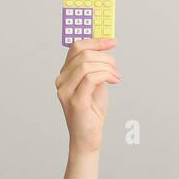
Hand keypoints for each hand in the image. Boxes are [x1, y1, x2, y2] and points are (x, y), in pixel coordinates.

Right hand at [55, 38, 119, 153]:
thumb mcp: (95, 83)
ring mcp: (66, 91)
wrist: (88, 138)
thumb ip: (95, 67)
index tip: (112, 42)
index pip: (76, 47)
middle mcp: (61, 81)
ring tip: (116, 76)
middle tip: (116, 67)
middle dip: (105, 57)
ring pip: (87, 65)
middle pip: (83, 54)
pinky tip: (114, 81)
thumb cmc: (92, 111)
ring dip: (107, 67)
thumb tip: (105, 48)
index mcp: (65, 74)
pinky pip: (91, 78)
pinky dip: (106, 75)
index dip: (95, 41)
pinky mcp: (75, 101)